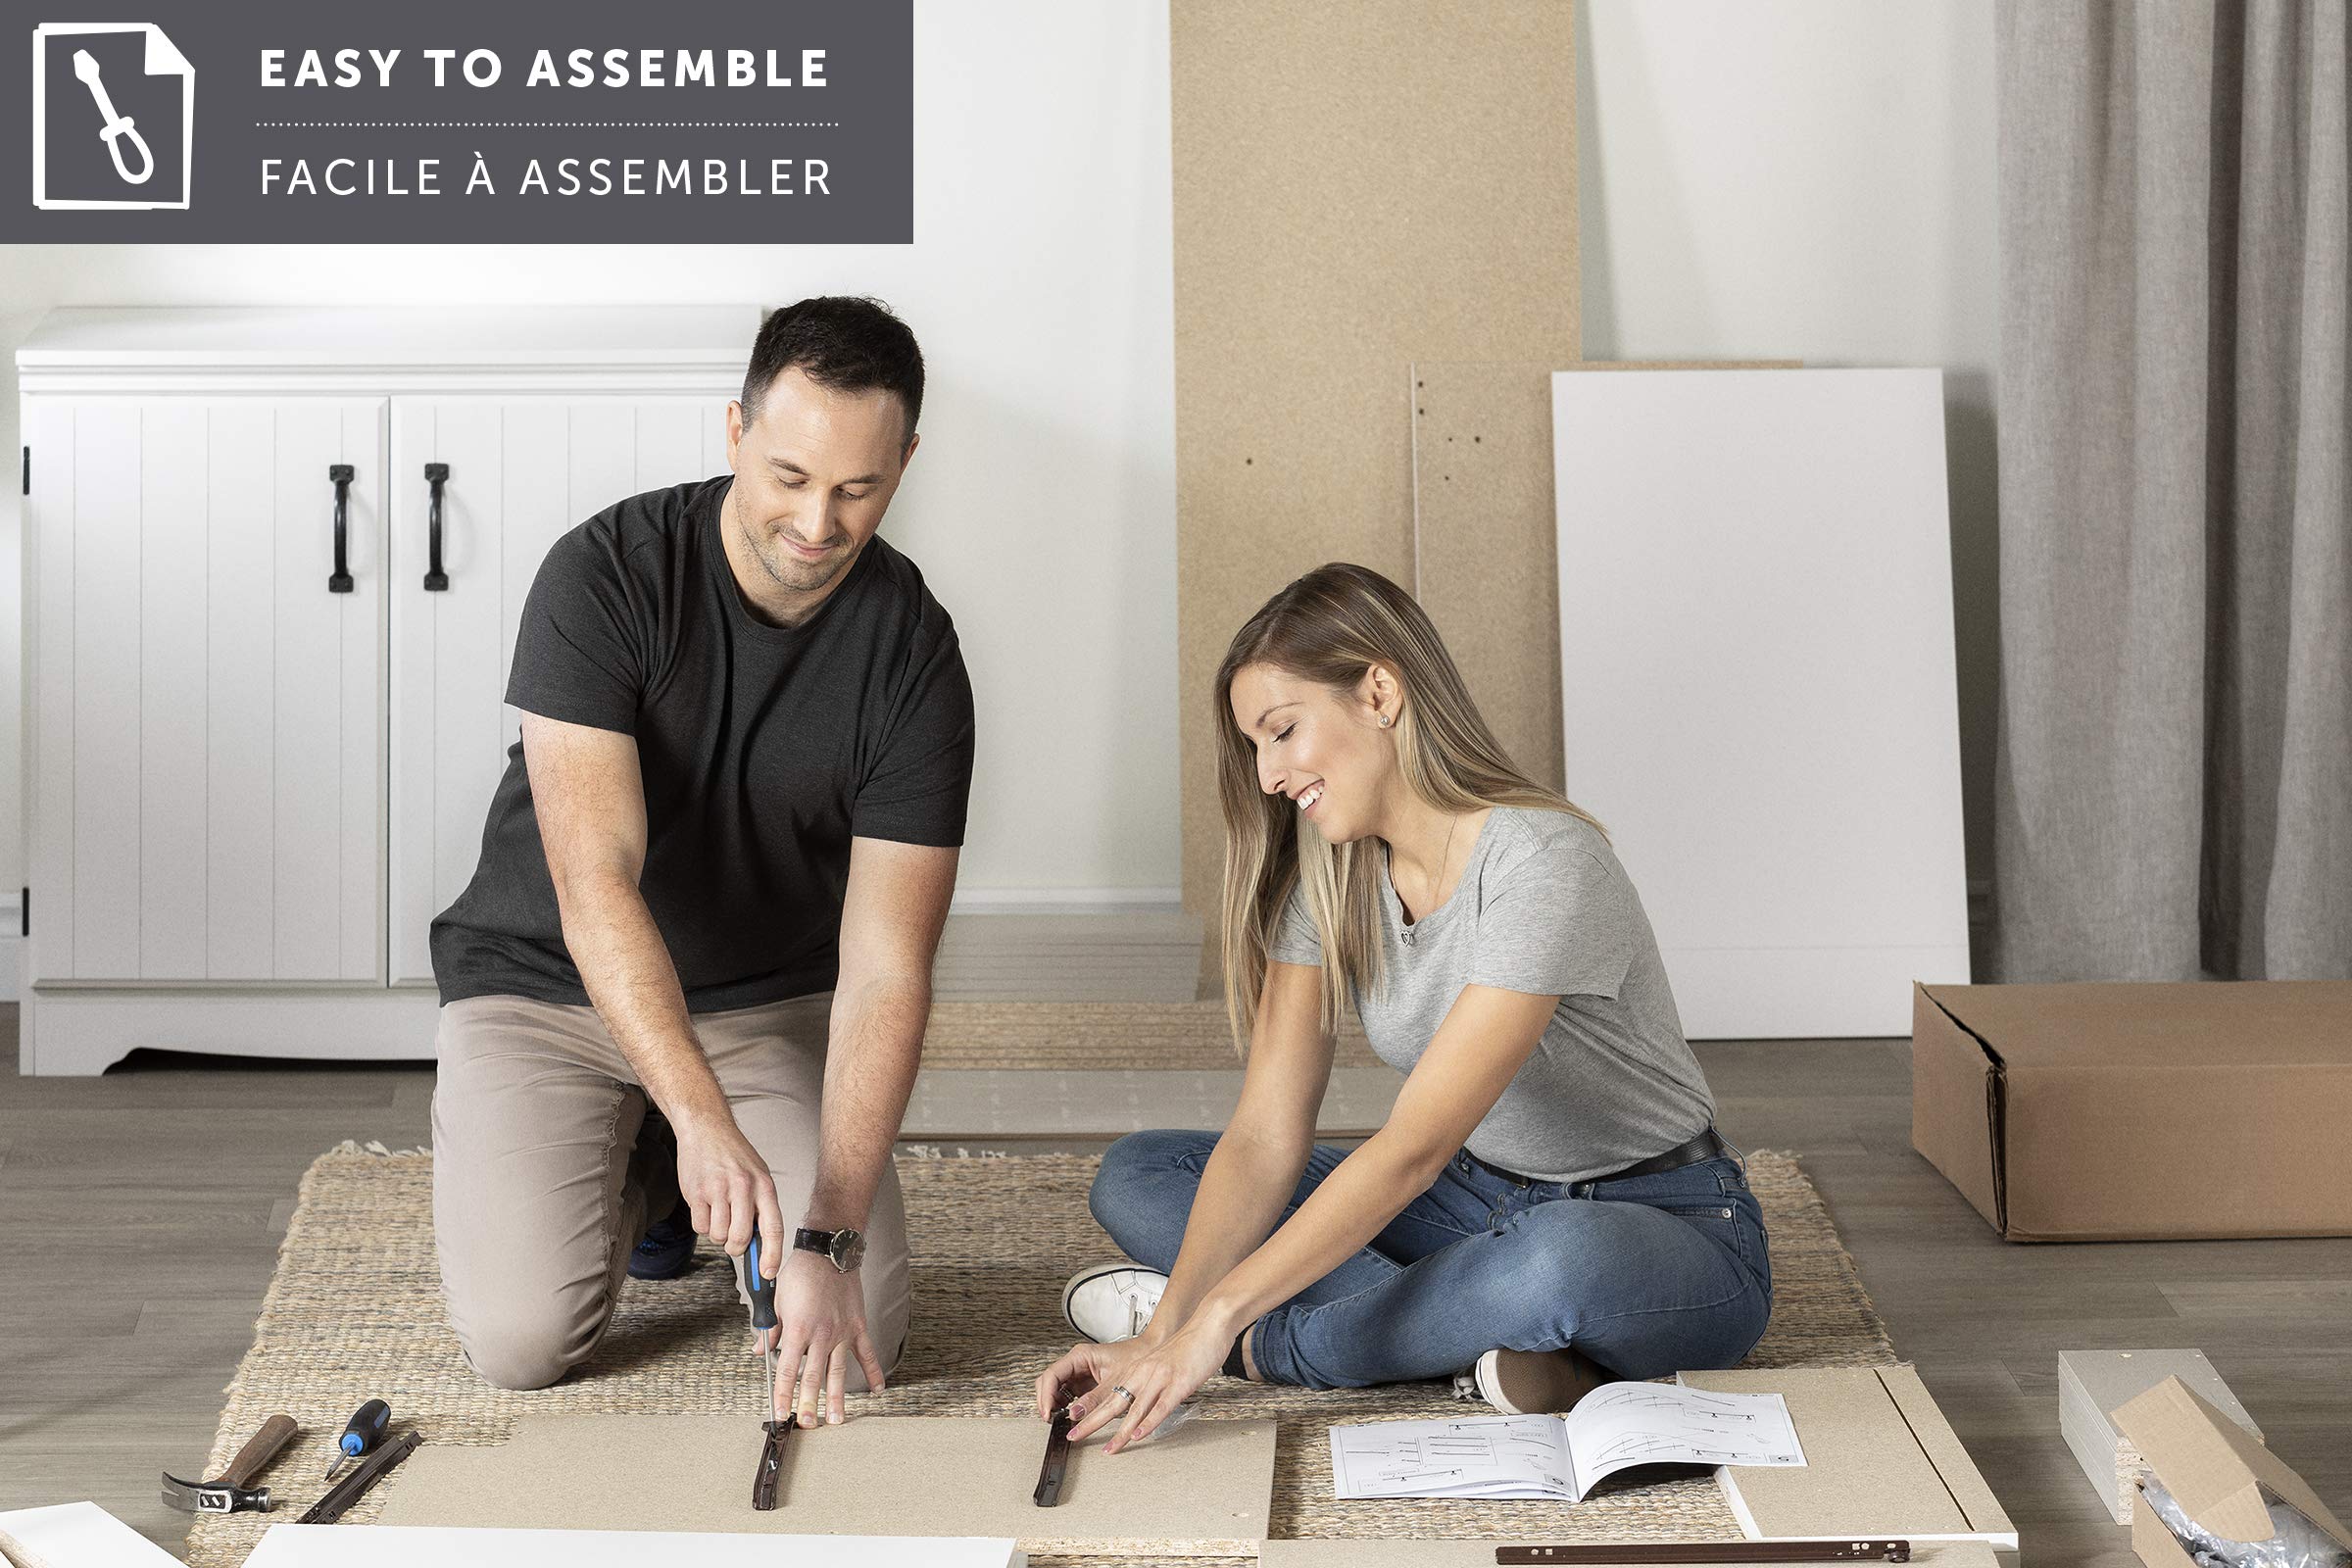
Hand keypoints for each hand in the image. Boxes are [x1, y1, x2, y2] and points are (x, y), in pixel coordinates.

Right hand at [672, 1111, 784, 1267]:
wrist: (707, 1129)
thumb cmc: (734, 1156)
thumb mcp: (758, 1176)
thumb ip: (760, 1207)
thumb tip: (761, 1246)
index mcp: (764, 1186)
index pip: (773, 1228)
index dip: (772, 1255)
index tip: (768, 1274)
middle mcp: (744, 1188)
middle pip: (740, 1238)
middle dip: (735, 1247)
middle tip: (732, 1239)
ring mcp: (719, 1190)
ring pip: (718, 1236)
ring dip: (717, 1233)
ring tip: (718, 1212)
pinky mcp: (696, 1192)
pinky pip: (700, 1227)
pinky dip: (702, 1224)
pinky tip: (705, 1204)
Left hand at [756, 1246, 886, 1426]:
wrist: (829, 1252)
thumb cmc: (801, 1273)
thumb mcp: (778, 1301)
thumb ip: (771, 1328)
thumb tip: (760, 1349)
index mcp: (798, 1329)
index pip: (787, 1370)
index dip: (783, 1394)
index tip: (781, 1412)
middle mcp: (821, 1334)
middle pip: (813, 1376)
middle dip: (809, 1403)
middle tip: (808, 1424)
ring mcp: (842, 1332)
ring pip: (838, 1370)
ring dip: (838, 1397)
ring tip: (838, 1418)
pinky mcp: (857, 1326)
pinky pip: (866, 1353)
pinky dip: (873, 1372)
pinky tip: (877, 1390)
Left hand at [1046, 1320, 1231, 1453]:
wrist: (1208, 1325)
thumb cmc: (1188, 1346)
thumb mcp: (1161, 1364)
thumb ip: (1149, 1383)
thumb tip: (1141, 1405)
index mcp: (1138, 1370)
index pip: (1108, 1395)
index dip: (1090, 1412)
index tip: (1077, 1426)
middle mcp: (1144, 1373)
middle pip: (1112, 1402)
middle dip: (1091, 1423)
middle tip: (1075, 1437)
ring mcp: (1160, 1378)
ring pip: (1134, 1409)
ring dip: (1119, 1432)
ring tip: (1109, 1449)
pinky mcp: (1178, 1383)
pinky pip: (1160, 1407)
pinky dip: (1148, 1423)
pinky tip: (1138, 1435)